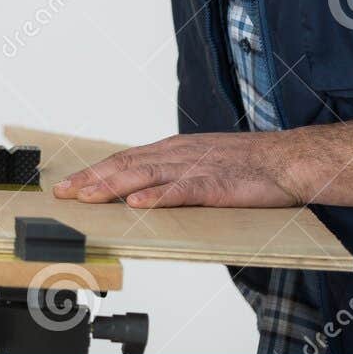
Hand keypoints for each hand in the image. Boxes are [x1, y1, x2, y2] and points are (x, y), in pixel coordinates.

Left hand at [52, 131, 300, 208]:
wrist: (289, 160)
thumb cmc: (249, 165)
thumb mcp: (201, 164)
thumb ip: (172, 176)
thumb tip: (141, 194)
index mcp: (174, 150)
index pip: (124, 160)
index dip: (94, 173)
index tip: (68, 186)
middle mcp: (178, 154)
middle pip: (126, 164)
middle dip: (91, 180)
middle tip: (62, 194)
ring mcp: (196, 167)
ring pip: (146, 174)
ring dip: (112, 186)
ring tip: (87, 197)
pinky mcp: (217, 184)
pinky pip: (182, 190)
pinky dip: (158, 196)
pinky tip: (138, 203)